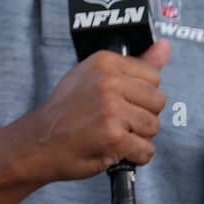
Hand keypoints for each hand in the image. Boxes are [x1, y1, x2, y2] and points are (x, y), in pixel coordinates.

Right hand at [14, 39, 168, 183]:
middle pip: (157, 102)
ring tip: (109, 133)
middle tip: (112, 119)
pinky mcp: (114, 136)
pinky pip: (146, 150)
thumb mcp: (94, 77)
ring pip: (153, 127)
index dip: (138, 94)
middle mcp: (108, 82)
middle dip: (140, 116)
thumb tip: (165, 47)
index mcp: (104, 62)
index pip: (152, 77)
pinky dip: (132, 156)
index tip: (116, 99)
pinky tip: (111, 149)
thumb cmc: (66, 111)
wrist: (38, 142)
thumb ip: (134, 64)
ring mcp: (111, 109)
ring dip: (136, 137)